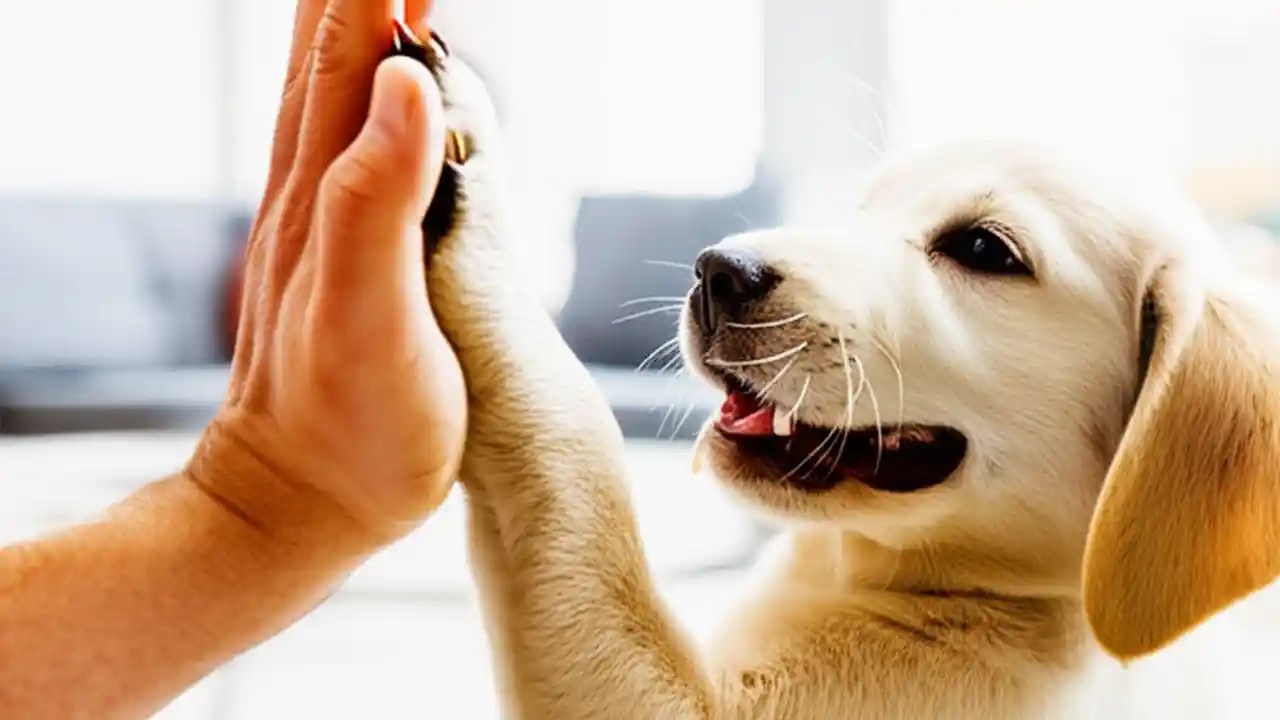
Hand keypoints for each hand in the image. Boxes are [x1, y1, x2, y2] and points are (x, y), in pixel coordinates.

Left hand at [188, 0, 463, 548]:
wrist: (297, 505)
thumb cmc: (351, 430)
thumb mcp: (369, 319)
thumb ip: (377, 198)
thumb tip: (405, 82)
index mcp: (325, 192)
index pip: (346, 51)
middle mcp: (309, 190)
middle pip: (324, 50)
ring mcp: (314, 219)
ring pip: (323, 87)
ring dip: (353, 22)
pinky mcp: (331, 251)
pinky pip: (336, 138)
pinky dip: (356, 84)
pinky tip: (376, 85)